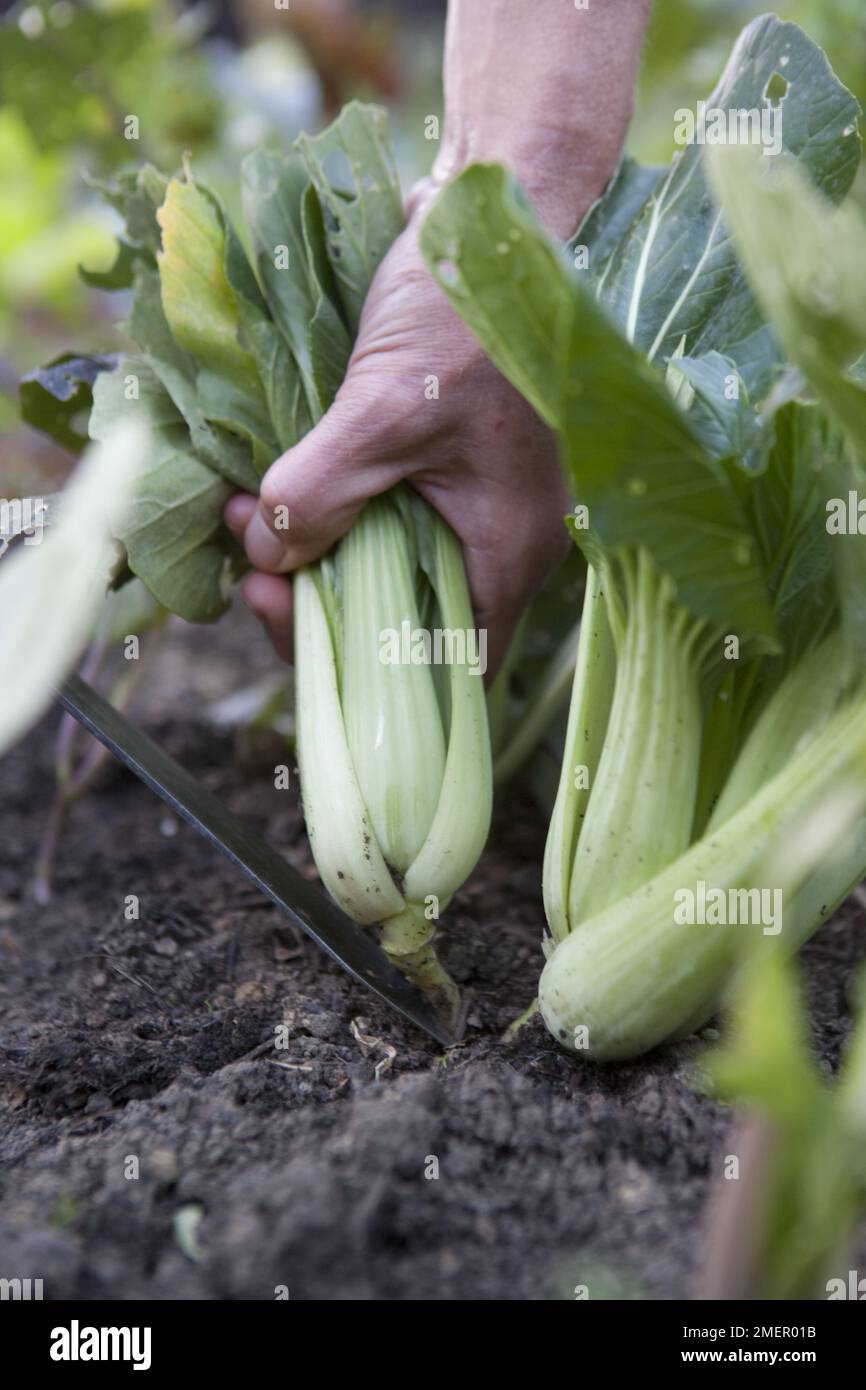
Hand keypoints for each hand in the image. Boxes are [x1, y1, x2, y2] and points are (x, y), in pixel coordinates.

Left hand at [225, 184, 570, 675]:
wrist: (490, 214)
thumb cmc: (466, 314)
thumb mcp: (387, 406)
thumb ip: (322, 491)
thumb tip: (266, 557)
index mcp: (507, 549)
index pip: (447, 663)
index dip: (369, 666)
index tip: (291, 621)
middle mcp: (490, 540)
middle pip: (399, 619)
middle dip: (315, 598)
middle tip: (250, 564)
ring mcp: (462, 501)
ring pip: (376, 565)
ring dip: (306, 550)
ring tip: (243, 512)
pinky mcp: (428, 463)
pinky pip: (369, 513)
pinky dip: (318, 510)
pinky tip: (264, 487)